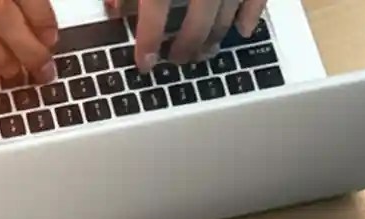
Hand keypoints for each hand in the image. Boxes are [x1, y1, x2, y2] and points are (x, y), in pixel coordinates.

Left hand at [107, 0, 267, 71]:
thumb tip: (113, 8)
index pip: (155, 16)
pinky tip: (242, 31)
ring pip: (225, 16)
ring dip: (213, 37)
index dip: (148, 44)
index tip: (145, 65)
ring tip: (203, 51)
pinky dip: (251, 16)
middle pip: (195, 24)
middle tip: (176, 59)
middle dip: (184, 47)